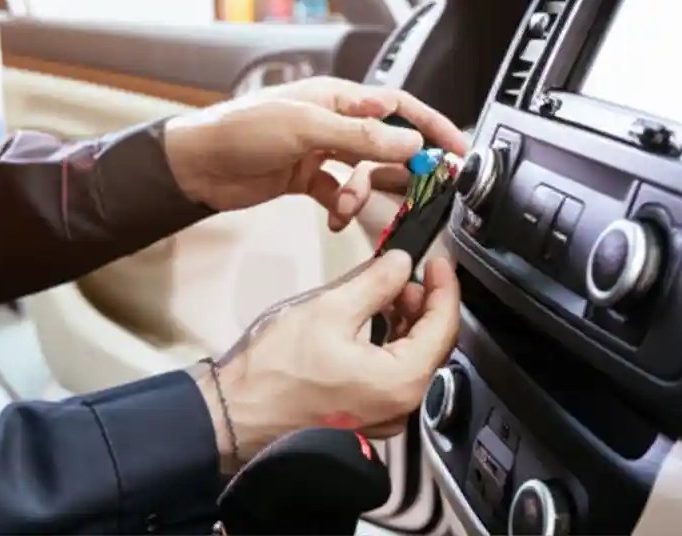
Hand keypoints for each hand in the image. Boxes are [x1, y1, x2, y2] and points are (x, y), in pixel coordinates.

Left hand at [163, 77, 468, 229]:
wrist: (195, 163)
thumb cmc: (240, 131)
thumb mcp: (306, 129)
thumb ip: (360, 137)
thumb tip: (409, 142)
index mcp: (338, 98)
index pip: (398, 107)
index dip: (431, 126)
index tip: (458, 150)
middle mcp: (334, 122)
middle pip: (386, 143)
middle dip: (402, 168)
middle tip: (417, 191)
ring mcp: (320, 151)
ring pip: (365, 172)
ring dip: (365, 192)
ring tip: (350, 205)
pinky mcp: (306, 178)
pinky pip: (341, 194)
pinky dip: (344, 207)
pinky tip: (336, 216)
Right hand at [194, 251, 460, 472]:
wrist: (237, 415)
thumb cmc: (277, 370)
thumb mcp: (330, 309)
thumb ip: (376, 283)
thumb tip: (402, 264)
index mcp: (402, 380)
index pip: (443, 325)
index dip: (444, 286)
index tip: (437, 261)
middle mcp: (402, 406)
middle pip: (431, 345)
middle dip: (423, 303)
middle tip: (405, 273)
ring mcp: (383, 417)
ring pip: (411, 360)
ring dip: (406, 323)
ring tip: (385, 293)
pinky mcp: (364, 420)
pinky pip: (391, 377)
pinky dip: (390, 346)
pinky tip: (370, 324)